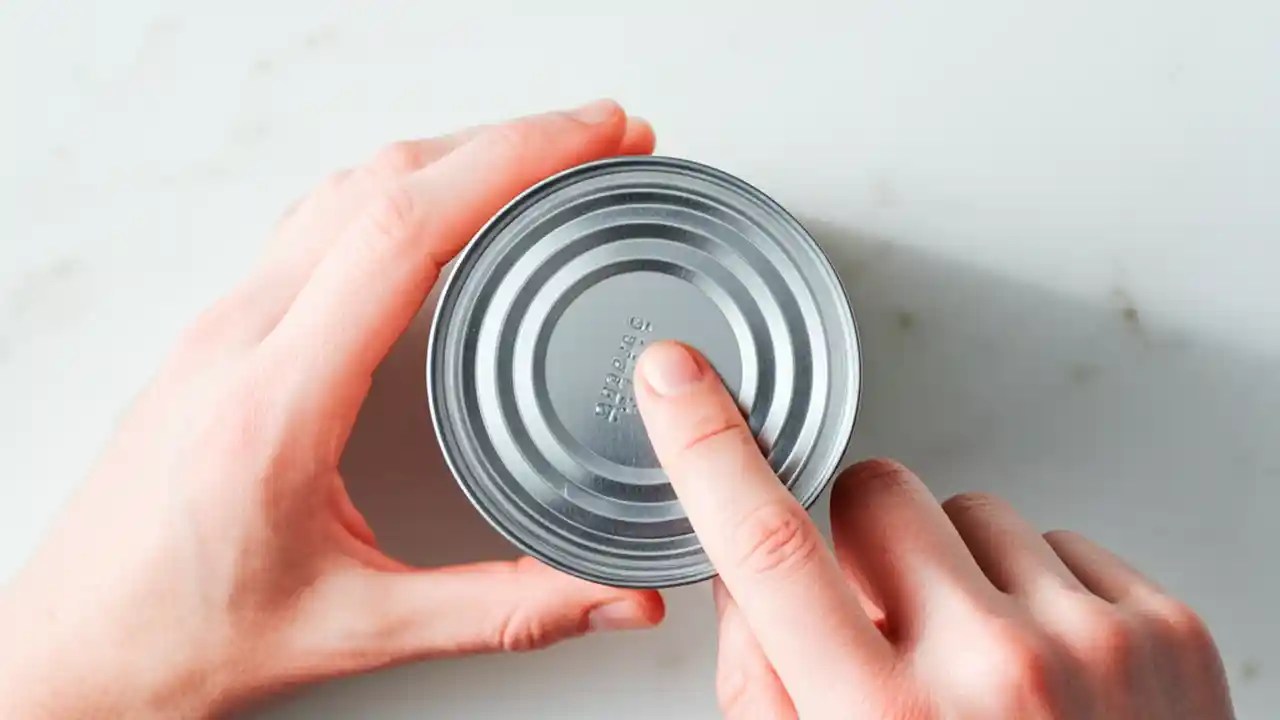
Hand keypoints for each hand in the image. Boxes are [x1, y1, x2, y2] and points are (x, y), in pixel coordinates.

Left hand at [0, 101, 664, 718]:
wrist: (76, 646)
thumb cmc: (183, 635)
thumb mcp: (362, 629)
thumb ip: (506, 609)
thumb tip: (618, 598)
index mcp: (277, 399)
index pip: (401, 232)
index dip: (506, 165)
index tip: (588, 141)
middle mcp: (240, 337)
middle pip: (379, 183)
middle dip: (503, 141)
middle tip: (599, 135)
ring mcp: (222, 324)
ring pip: (342, 189)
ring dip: (448, 155)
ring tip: (539, 158)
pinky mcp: (220, 332)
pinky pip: (314, 221)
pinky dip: (396, 188)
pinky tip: (436, 205)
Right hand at [634, 341, 1231, 718]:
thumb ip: (763, 679)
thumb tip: (746, 572)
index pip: (766, 546)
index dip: (707, 447)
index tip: (677, 379)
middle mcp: (992, 672)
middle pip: (879, 492)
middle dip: (865, 542)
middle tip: (886, 623)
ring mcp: (1092, 642)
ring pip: (975, 512)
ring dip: (958, 572)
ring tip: (978, 667)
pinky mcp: (1163, 628)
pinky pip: (1061, 544)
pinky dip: (1037, 595)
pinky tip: (1043, 671)